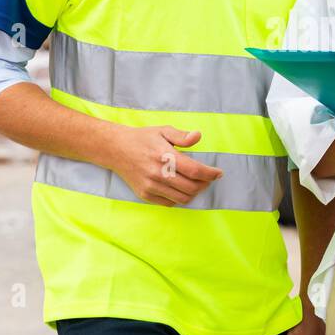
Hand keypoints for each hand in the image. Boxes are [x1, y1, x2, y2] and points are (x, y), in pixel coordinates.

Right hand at [104, 125, 222, 205]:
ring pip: (182, 198)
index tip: (218, 173)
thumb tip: (198, 136)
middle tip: (208, 178)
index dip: (210, 174)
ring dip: (194, 192)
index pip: (195, 171)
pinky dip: (180, 198)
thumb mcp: (163, 131)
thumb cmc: (142, 139)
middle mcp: (158, 174)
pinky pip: (170, 203)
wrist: (116, 149)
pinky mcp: (145, 195)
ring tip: (196, 184)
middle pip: (191, 187)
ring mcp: (151, 186)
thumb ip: (181, 136)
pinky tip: (181, 188)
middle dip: (205, 184)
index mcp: (164, 156)